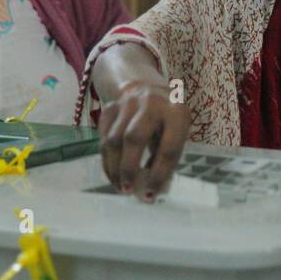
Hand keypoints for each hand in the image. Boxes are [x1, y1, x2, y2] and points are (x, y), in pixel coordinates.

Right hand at [97, 79, 188, 202]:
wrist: (143, 85)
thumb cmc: (166, 116)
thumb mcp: (177, 129)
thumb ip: (166, 155)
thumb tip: (153, 188)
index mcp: (176, 111)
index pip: (168, 147)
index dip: (159, 174)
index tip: (151, 195)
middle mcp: (151, 104)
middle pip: (134, 138)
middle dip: (129, 168)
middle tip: (128, 190)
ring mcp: (127, 104)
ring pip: (114, 139)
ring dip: (114, 168)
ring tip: (120, 186)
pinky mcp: (109, 108)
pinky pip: (103, 138)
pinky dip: (106, 160)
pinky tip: (112, 174)